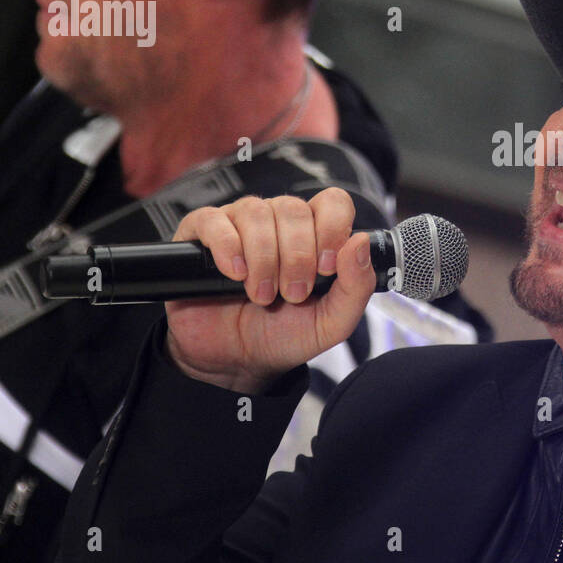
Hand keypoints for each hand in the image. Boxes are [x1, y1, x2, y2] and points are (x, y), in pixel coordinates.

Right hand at [163, 188, 374, 392]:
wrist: (236, 361)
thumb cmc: (284, 334)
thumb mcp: (332, 322)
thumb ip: (356, 286)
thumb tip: (360, 241)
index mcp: (314, 233)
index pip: (332, 201)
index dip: (332, 228)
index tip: (325, 267)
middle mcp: (278, 221)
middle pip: (293, 208)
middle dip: (296, 257)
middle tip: (291, 294)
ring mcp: (239, 223)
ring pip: (256, 212)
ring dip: (263, 259)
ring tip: (260, 295)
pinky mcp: (201, 234)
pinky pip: (214, 220)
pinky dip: (227, 247)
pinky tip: (234, 274)